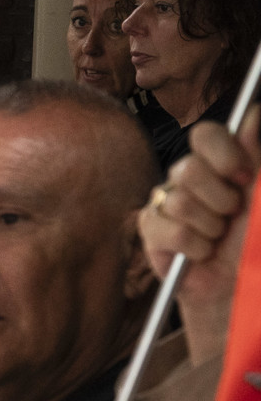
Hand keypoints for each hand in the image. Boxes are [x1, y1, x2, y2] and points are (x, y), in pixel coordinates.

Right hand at [141, 106, 258, 362]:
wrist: (238, 287)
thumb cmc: (254, 243)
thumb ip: (256, 155)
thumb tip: (255, 113)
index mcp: (219, 164)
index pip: (208, 134)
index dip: (225, 153)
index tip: (244, 178)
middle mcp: (190, 179)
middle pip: (190, 166)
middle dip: (219, 197)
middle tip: (231, 215)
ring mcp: (166, 203)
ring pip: (179, 199)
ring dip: (208, 225)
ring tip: (216, 238)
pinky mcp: (151, 229)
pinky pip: (168, 229)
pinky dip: (192, 245)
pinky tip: (199, 252)